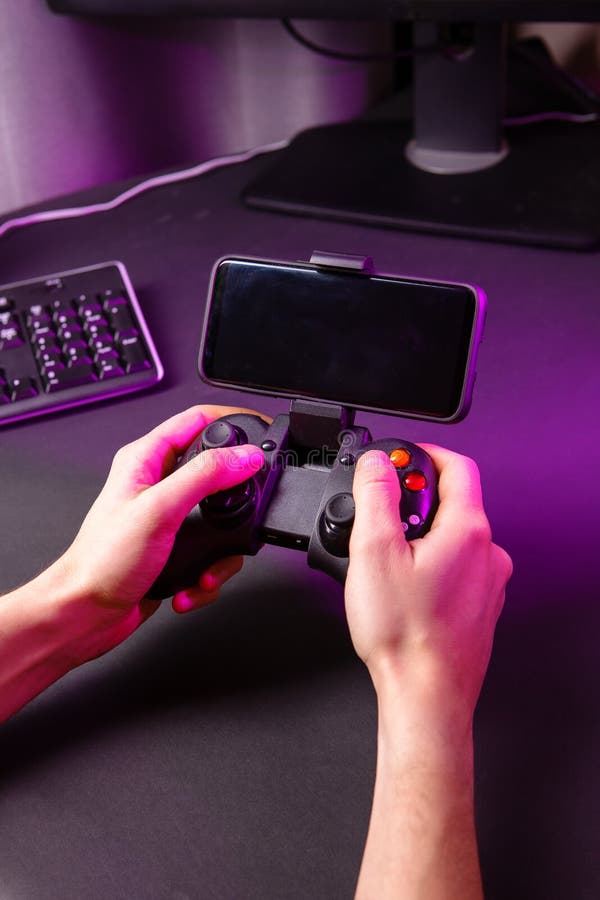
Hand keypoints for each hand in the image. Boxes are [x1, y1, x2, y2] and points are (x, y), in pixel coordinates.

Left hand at [55, 405, 264, 664]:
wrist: (87, 615)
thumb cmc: (103, 561)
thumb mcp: (160, 509)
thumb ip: (205, 476)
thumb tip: (245, 456)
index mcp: (146, 459)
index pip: (197, 420)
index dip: (232, 421)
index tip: (261, 431)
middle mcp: (157, 483)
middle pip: (217, 471)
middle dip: (236, 499)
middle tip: (244, 513)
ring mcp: (168, 518)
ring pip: (220, 518)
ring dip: (222, 550)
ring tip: (210, 566)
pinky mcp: (176, 549)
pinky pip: (212, 552)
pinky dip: (210, 572)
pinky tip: (195, 583)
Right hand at [347, 447, 512, 899]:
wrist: (425, 695)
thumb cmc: (404, 634)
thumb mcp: (373, 550)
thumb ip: (375, 495)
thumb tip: (376, 464)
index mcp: (468, 530)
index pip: (457, 466)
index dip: (424, 454)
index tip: (401, 457)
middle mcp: (488, 553)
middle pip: (453, 503)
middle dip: (413, 501)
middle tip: (379, 514)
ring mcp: (488, 584)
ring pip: (453, 539)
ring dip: (420, 535)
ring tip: (383, 559)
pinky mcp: (479, 608)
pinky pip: (456, 569)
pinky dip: (430, 564)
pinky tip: (402, 588)